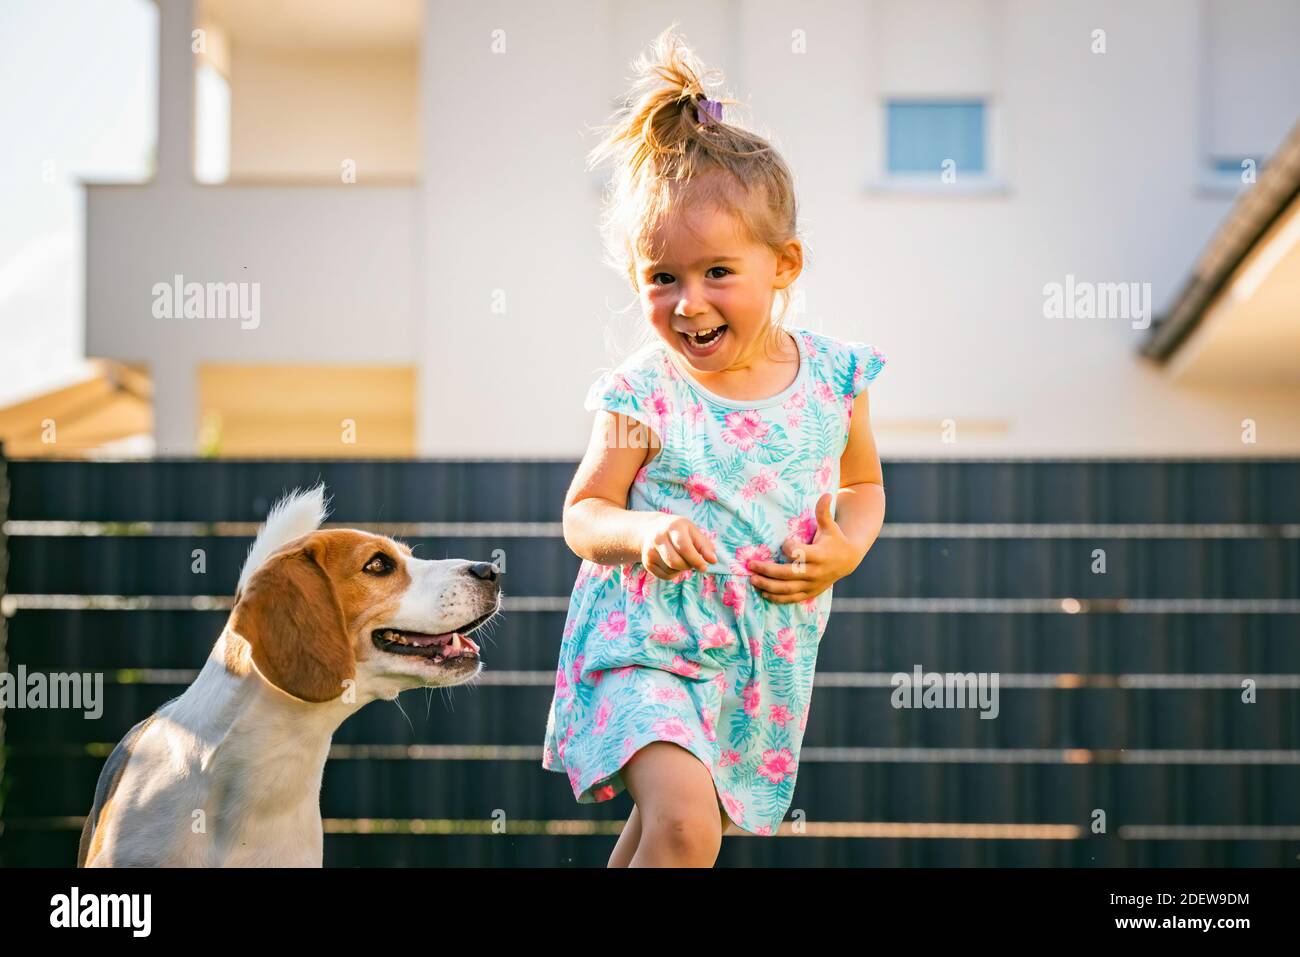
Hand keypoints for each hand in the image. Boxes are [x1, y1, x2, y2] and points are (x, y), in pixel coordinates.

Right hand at [640, 514, 717, 580]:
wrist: (651, 529)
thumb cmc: (678, 531)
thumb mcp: (692, 531)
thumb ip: (704, 545)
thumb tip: (713, 560)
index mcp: (673, 527)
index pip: (684, 547)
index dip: (696, 560)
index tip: (704, 567)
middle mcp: (658, 537)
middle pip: (676, 562)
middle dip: (688, 566)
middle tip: (693, 562)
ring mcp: (650, 550)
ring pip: (671, 570)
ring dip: (681, 570)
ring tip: (682, 560)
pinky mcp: (647, 562)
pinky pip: (665, 576)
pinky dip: (674, 574)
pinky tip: (673, 564)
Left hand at [746, 493, 862, 603]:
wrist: (848, 560)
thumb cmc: (834, 539)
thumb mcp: (830, 526)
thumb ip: (824, 512)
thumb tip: (826, 494)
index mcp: (819, 555)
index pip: (800, 554)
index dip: (789, 548)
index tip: (783, 542)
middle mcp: (815, 572)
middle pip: (788, 574)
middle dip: (768, 571)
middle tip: (751, 565)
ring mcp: (812, 584)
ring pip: (787, 589)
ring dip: (768, 586)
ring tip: (753, 579)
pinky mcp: (810, 592)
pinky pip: (791, 598)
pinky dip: (777, 597)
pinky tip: (763, 593)